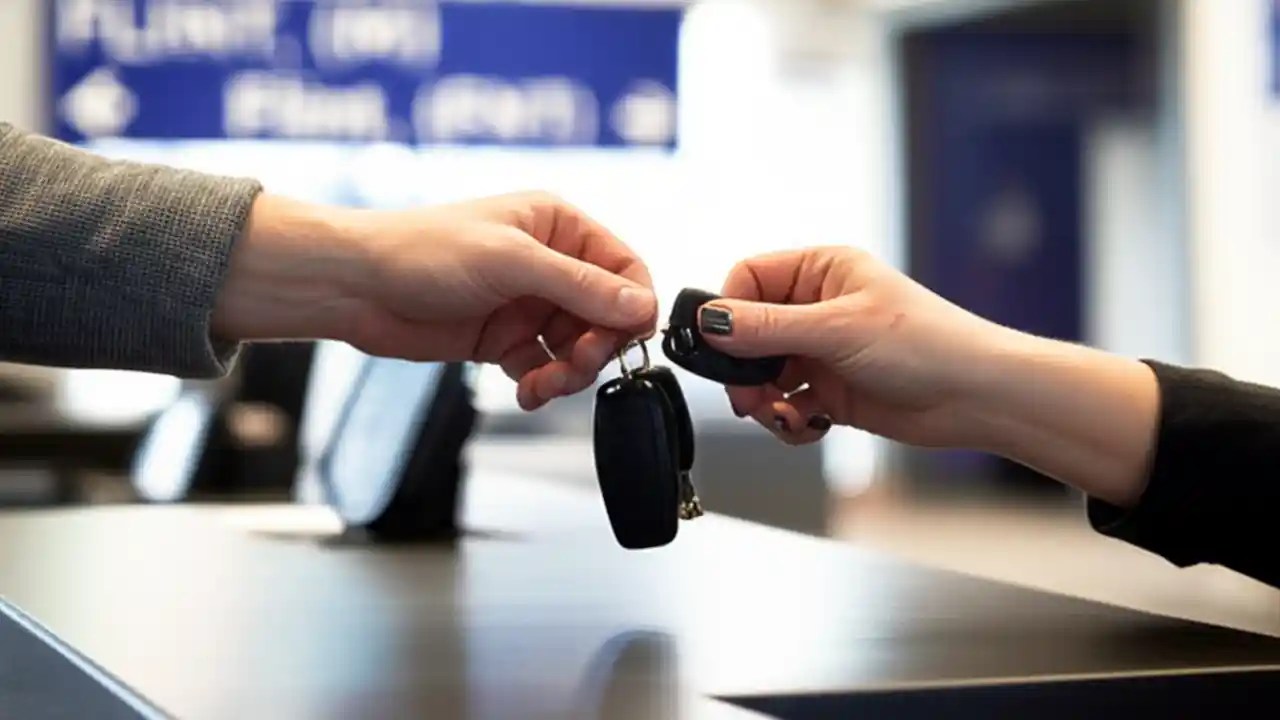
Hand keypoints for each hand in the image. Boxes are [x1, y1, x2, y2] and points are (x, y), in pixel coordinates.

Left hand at [212, 192, 656, 409]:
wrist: (355, 287)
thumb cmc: (421, 250)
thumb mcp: (511, 262)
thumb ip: (580, 287)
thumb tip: (641, 306)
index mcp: (557, 225)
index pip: (623, 267)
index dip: (632, 305)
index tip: (628, 340)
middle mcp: (549, 263)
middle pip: (606, 315)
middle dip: (595, 346)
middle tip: (574, 366)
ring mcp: (528, 303)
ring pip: (578, 347)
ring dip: (569, 372)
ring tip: (542, 385)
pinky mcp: (504, 339)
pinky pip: (545, 368)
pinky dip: (543, 385)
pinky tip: (526, 392)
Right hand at [698, 246, 1159, 507]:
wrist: (976, 398)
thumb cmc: (928, 345)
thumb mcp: (837, 330)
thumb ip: (768, 328)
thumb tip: (710, 322)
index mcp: (821, 269)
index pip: (748, 279)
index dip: (728, 313)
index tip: (723, 347)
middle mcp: (817, 306)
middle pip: (748, 333)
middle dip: (744, 369)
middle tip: (750, 397)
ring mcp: (823, 350)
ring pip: (763, 374)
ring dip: (765, 401)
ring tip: (783, 416)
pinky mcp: (831, 390)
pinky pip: (785, 404)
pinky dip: (787, 420)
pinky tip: (807, 426)